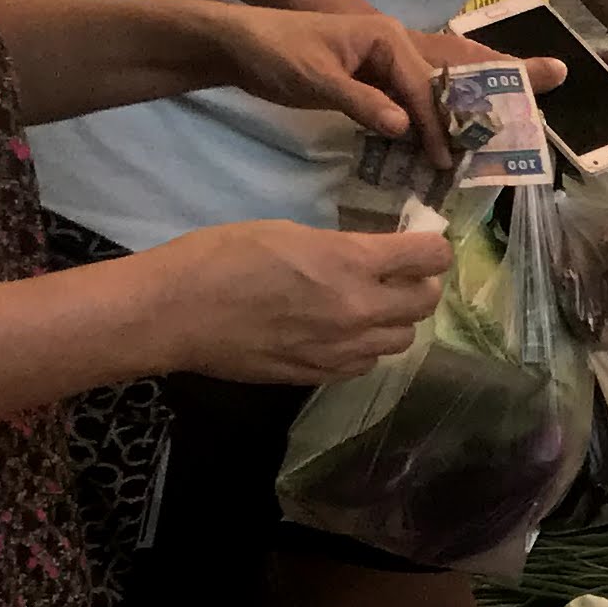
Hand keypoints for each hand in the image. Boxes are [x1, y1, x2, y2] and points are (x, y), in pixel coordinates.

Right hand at [147, 218, 455, 385]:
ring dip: (394, 321)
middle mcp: (359, 309)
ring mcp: (342, 348)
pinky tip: (342, 334)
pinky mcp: (321, 374)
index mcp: (351, 262)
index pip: (429, 257)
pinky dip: (365, 348)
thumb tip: (371, 255)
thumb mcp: (289, 232)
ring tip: (368, 306)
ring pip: (402, 339)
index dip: (433, 248)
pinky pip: (366, 363)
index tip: (423, 244)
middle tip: (399, 275)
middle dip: (420, 285)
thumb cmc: (220, 257)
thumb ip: (341, 248)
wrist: (174, 312)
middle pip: (425, 303)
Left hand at [202, 8, 559, 164]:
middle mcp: (396, 41)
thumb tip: (403, 128)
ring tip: (530, 90)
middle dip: (506, 72)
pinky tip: (460, 122)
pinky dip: (443, 106)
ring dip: (482, 89)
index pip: (425, 85)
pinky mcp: (375, 75)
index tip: (448, 159)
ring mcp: (387, 57)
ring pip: (445, 75)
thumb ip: (359, 102)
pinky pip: (420, 91)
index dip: (440, 123)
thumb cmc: (271, 53)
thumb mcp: (310, 78)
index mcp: (386, 36)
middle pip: (459, 64)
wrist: (233, 43)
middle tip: (557, 74)